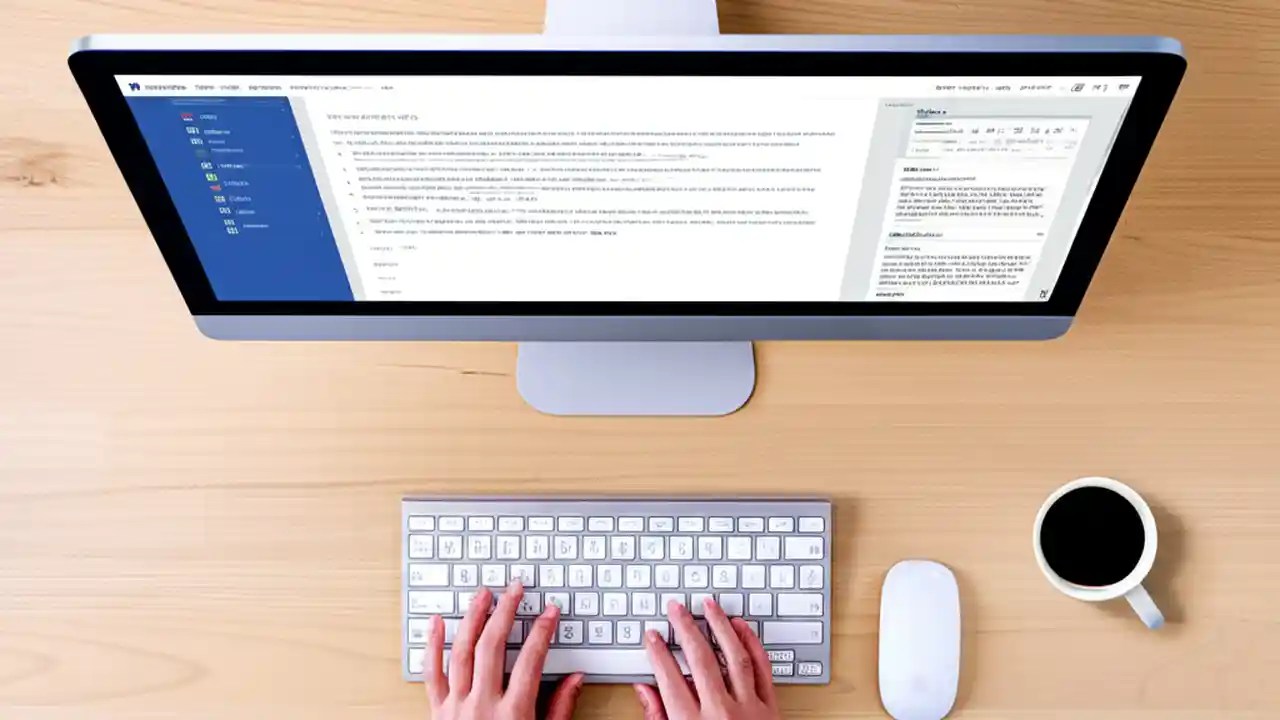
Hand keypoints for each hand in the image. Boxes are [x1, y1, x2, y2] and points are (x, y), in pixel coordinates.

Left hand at [423, 580, 584, 719]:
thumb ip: (560, 709)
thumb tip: (576, 679)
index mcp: (513, 714)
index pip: (531, 660)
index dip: (543, 631)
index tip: (549, 612)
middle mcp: (481, 706)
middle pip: (493, 646)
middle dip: (505, 611)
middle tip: (515, 589)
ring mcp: (456, 708)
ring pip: (461, 652)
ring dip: (472, 618)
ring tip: (483, 595)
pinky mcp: (437, 713)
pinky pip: (431, 673)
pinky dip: (432, 645)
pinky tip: (436, 623)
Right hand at [634, 598, 782, 719]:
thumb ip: (658, 718)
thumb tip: (643, 690)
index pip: (669, 677)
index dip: (658, 652)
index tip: (652, 635)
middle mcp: (719, 713)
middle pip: (699, 659)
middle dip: (685, 628)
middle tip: (676, 608)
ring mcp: (748, 709)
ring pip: (733, 656)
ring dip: (720, 626)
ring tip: (709, 606)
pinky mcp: (771, 709)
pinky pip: (762, 668)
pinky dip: (752, 644)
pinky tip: (741, 627)